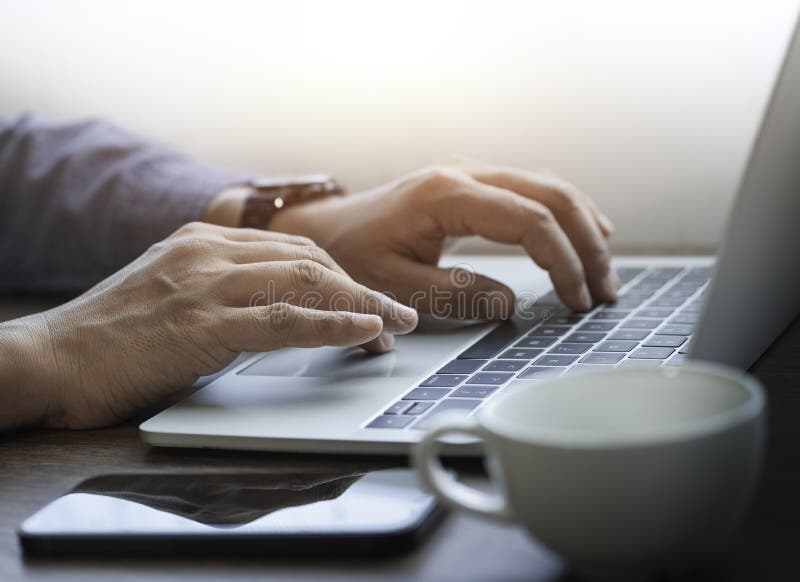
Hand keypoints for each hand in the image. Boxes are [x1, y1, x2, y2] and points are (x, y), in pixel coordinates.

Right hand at [0, 223, 416, 429]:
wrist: (50, 360)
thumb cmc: (111, 336)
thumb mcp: (171, 292)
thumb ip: (219, 286)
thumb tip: (272, 305)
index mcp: (204, 240)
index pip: (295, 249)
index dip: (342, 277)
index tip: (371, 300)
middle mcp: (209, 251)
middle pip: (310, 261)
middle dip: (363, 289)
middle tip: (400, 317)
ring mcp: (205, 284)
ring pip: (307, 284)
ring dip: (363, 306)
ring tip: (399, 327)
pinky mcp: (202, 324)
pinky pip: (284, 320)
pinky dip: (334, 324)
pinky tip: (367, 331)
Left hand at [270, 157, 617, 317]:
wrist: (329, 226)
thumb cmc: (354, 253)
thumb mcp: (395, 284)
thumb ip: (454, 295)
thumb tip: (511, 306)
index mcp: (447, 195)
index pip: (529, 220)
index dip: (562, 260)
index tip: (576, 300)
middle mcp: (465, 173)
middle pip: (552, 196)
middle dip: (586, 244)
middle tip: (603, 290)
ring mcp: (471, 172)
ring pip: (549, 186)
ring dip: (583, 227)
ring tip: (602, 272)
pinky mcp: (473, 182)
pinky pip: (533, 189)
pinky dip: (564, 213)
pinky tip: (586, 233)